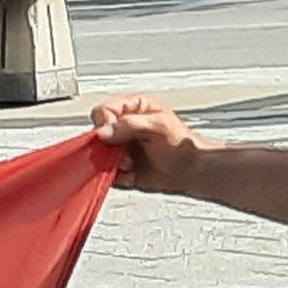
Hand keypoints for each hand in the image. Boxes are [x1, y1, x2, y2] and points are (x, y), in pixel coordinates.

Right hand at [88, 94, 203, 191]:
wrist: (190, 170)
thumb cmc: (181, 144)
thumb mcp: (158, 125)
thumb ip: (129, 125)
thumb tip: (103, 131)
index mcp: (131, 109)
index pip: (102, 112)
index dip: (103, 124)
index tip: (110, 136)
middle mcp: (122, 128)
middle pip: (96, 135)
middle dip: (108, 149)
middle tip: (125, 156)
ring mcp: (119, 148)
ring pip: (98, 156)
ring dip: (112, 164)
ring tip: (131, 166)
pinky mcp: (119, 167)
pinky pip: (106, 173)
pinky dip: (118, 177)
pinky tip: (133, 176)